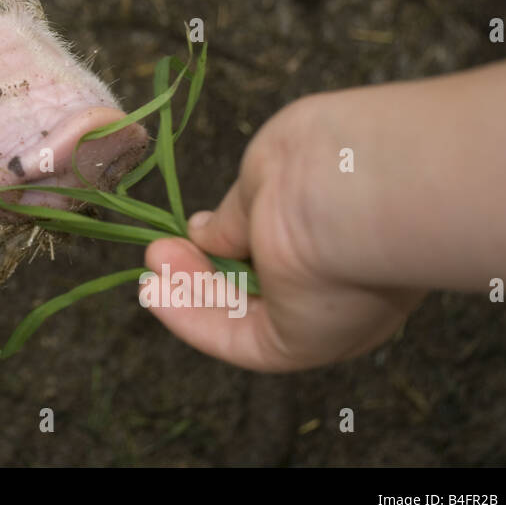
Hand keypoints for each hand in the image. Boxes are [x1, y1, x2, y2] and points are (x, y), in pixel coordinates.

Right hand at [142, 96, 424, 371]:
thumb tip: (203, 233)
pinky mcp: (298, 343)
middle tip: (163, 248)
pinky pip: (236, 337)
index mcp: (346, 219)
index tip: (194, 226)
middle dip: (205, 265)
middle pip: (261, 280)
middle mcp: (343, 271)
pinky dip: (191, 319)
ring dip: (191, 288)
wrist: (352, 189)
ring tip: (153, 261)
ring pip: (244, 310)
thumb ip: (238, 212)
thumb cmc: (321, 161)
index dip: (237, 237)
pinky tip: (155, 293)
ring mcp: (323, 309)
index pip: (288, 239)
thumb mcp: (269, 171)